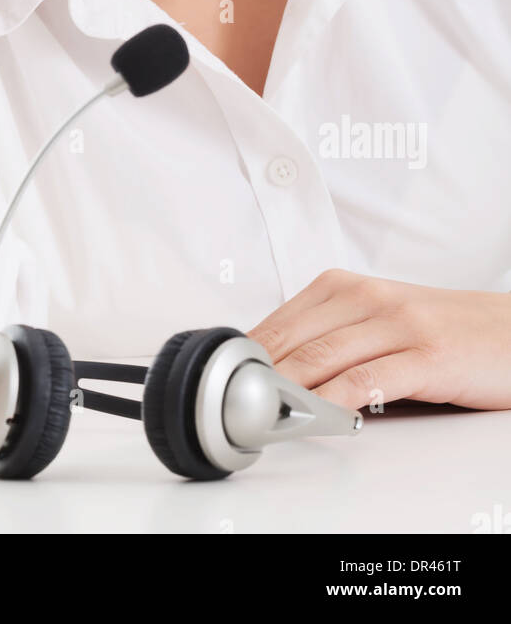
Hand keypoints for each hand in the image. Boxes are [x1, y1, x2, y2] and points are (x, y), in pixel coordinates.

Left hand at [244, 267, 510, 411]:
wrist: (510, 331)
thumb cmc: (440, 331)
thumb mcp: (377, 322)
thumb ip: (330, 339)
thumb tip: (272, 375)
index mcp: (345, 286)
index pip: (278, 323)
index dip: (245, 358)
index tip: (221, 385)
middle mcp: (366, 297)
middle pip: (294, 340)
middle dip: (257, 376)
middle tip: (231, 405)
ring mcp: (397, 323)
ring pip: (324, 357)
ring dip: (287, 390)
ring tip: (260, 413)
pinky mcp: (426, 355)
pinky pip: (369, 380)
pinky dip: (337, 400)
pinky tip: (318, 416)